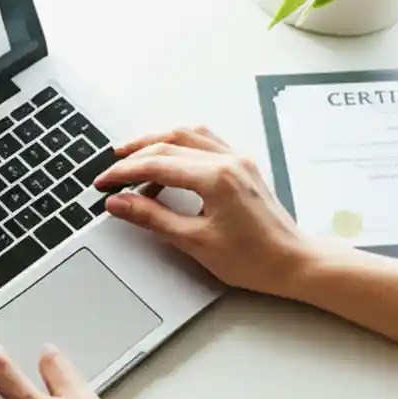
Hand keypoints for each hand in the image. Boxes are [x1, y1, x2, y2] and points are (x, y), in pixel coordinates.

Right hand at [94, 127, 325, 297]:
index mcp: (216, 177)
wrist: (294, 263)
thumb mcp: (194, 241)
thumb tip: (119, 204)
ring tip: (131, 158)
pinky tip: (167, 160)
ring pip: (187, 135)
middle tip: (110, 171)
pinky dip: (179, 146)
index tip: (103, 183)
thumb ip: (152, 217)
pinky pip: (204, 141)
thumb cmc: (253, 259)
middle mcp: (228, 160)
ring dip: (156, 143)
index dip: (124, 173)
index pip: (157, 164)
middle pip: (169, 143)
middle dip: (134, 155)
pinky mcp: (242, 166)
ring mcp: (237, 160)